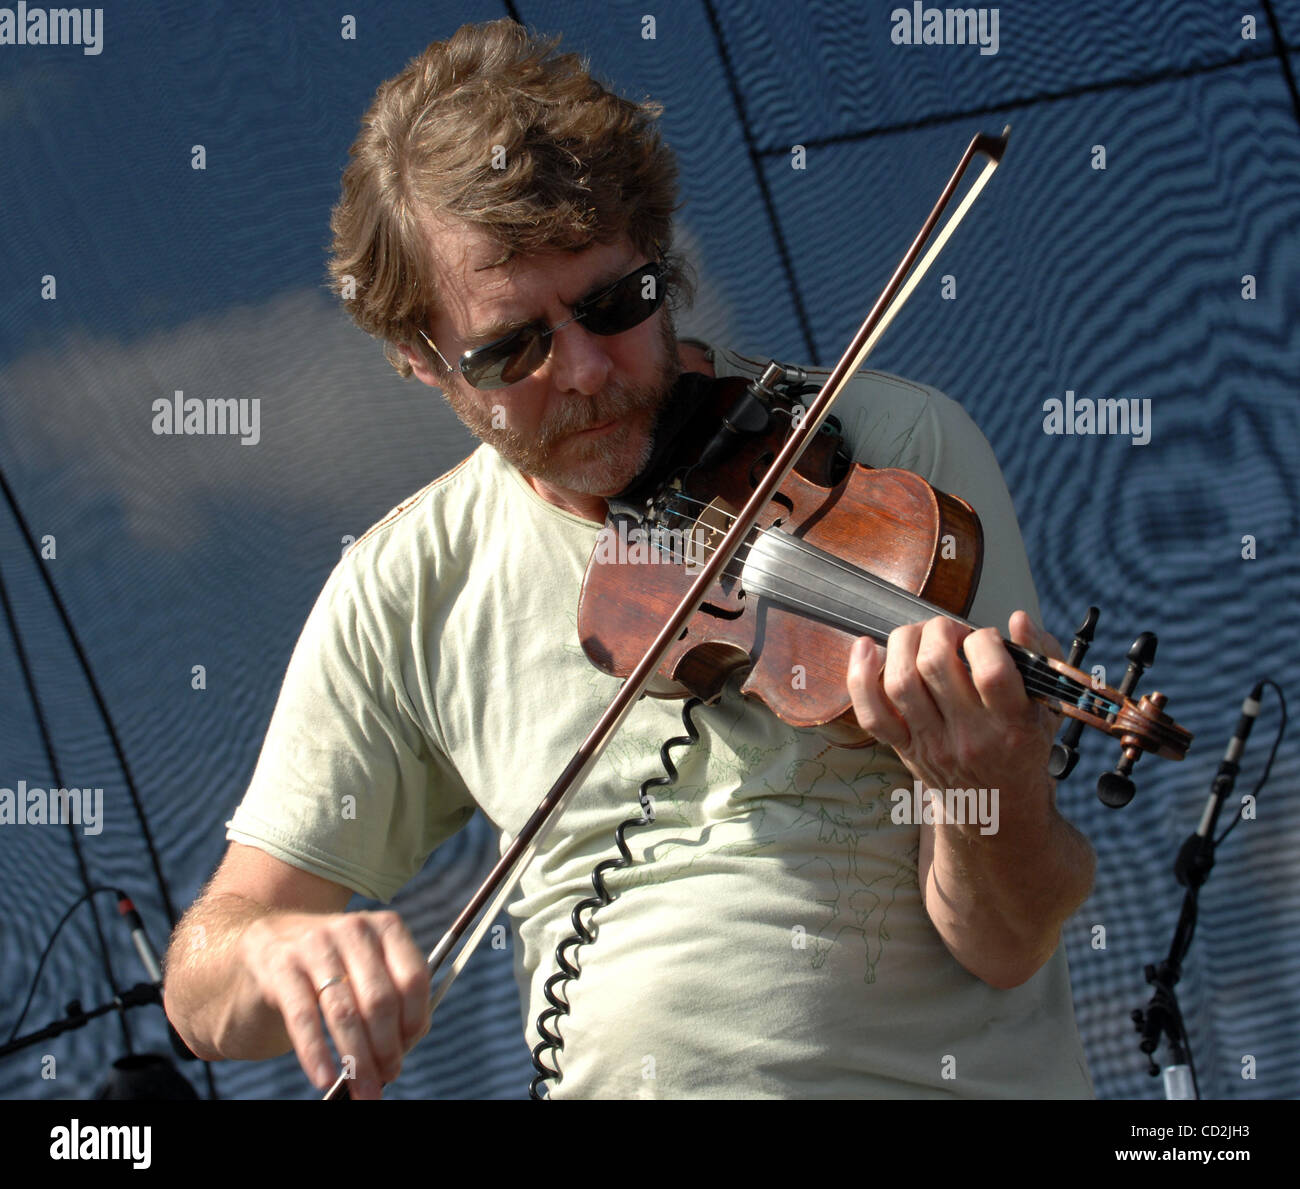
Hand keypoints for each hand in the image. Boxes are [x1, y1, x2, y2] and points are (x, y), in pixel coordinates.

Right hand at [237, 909, 430, 1099]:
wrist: (267, 943)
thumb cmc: (331, 966)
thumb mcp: (366, 966)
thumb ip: (391, 998)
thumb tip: (402, 1049)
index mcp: (386, 927)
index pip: (414, 978)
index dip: (414, 1020)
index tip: (408, 1050)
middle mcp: (354, 930)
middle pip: (380, 1000)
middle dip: (386, 1049)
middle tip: (387, 1078)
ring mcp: (315, 944)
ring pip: (344, 1012)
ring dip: (357, 1060)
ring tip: (363, 1090)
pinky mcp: (281, 965)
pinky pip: (303, 1017)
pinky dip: (316, 1053)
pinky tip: (324, 1079)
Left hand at [845, 610, 1062, 816]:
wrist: (997, 809)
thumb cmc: (1024, 746)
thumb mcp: (1049, 706)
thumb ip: (1043, 656)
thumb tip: (1018, 619)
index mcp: (1012, 724)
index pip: (991, 672)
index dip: (984, 639)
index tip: (986, 638)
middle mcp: (970, 736)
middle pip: (935, 665)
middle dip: (939, 630)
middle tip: (950, 632)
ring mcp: (933, 744)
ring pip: (901, 681)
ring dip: (904, 642)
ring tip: (921, 637)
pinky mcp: (905, 748)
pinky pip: (872, 714)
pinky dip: (860, 677)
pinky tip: (865, 647)